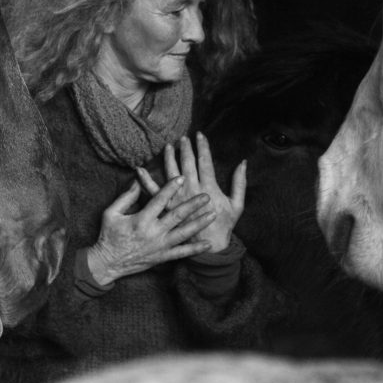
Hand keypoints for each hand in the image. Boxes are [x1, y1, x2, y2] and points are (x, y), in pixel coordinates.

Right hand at [86, 175, 215, 285]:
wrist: (107, 263)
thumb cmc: (108, 235)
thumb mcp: (111, 212)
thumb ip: (126, 196)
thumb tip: (139, 180)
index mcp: (141, 220)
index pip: (159, 200)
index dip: (171, 188)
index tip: (182, 177)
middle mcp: (153, 232)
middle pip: (177, 216)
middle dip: (193, 205)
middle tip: (206, 196)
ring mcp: (159, 246)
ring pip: (183, 233)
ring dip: (199, 223)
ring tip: (212, 214)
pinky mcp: (162, 257)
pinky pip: (181, 253)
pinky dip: (195, 249)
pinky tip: (207, 244)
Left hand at [137, 132, 245, 252]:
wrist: (209, 248)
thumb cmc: (224, 225)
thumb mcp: (237, 205)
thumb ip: (240, 182)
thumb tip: (243, 162)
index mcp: (208, 188)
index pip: (205, 162)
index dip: (202, 147)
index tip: (200, 135)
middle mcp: (191, 191)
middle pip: (187, 164)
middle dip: (185, 149)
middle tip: (183, 138)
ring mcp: (177, 199)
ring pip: (171, 173)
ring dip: (169, 158)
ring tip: (168, 146)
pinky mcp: (166, 208)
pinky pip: (154, 192)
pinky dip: (145, 181)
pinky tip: (139, 170)